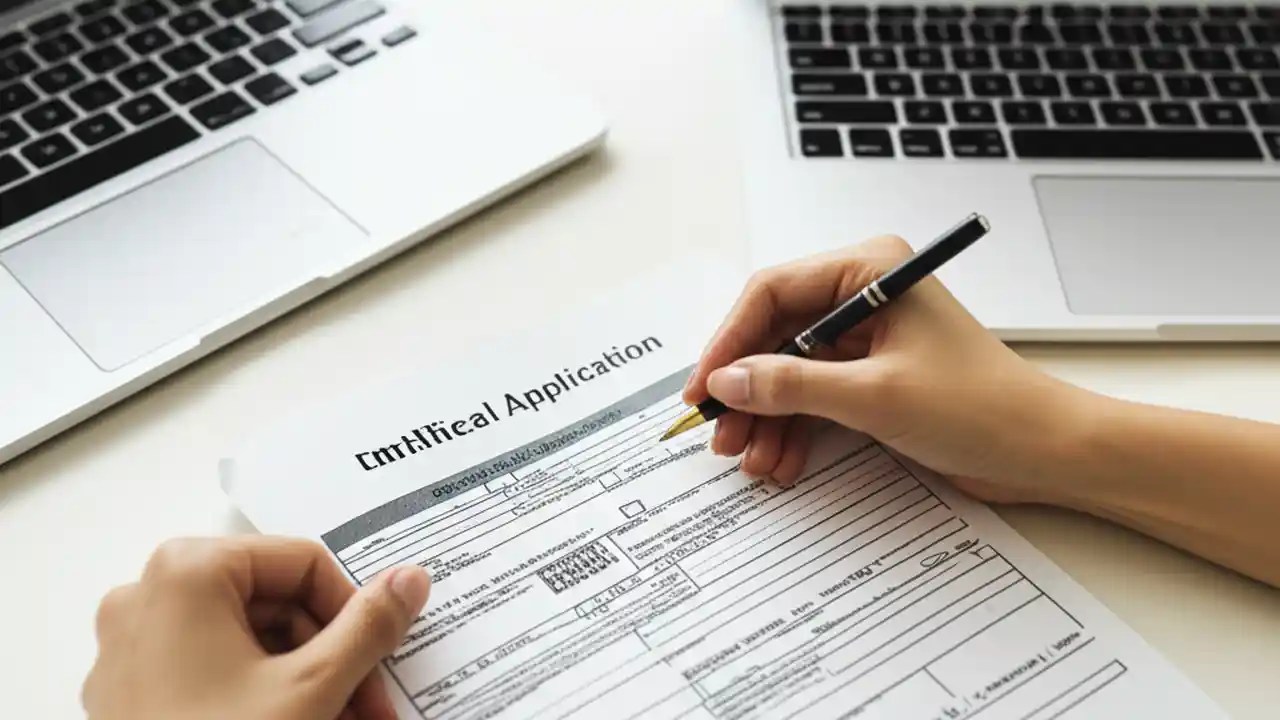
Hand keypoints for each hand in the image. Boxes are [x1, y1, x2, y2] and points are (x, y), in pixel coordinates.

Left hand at [83, 536, 429, 719]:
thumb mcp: (314, 687)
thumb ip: (368, 627)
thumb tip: (409, 580)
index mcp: (188, 571)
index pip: (303, 563)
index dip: (352, 612)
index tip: (379, 658)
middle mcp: (148, 596)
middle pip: (275, 604)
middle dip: (332, 657)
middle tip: (370, 708)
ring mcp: (132, 647)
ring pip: (247, 643)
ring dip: (304, 681)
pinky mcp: (130, 692)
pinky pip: (213, 673)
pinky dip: (260, 696)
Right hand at [684, 235, 1084, 502]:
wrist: (1043, 450)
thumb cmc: (983, 406)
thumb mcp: (875, 396)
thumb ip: (794, 385)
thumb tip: (730, 381)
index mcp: (870, 270)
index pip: (772, 292)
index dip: (730, 341)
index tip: (705, 386)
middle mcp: (864, 295)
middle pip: (774, 334)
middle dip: (746, 388)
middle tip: (721, 432)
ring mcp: (867, 337)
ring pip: (789, 371)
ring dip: (765, 416)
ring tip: (749, 457)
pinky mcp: (872, 375)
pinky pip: (812, 395)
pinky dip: (793, 427)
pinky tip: (781, 459)